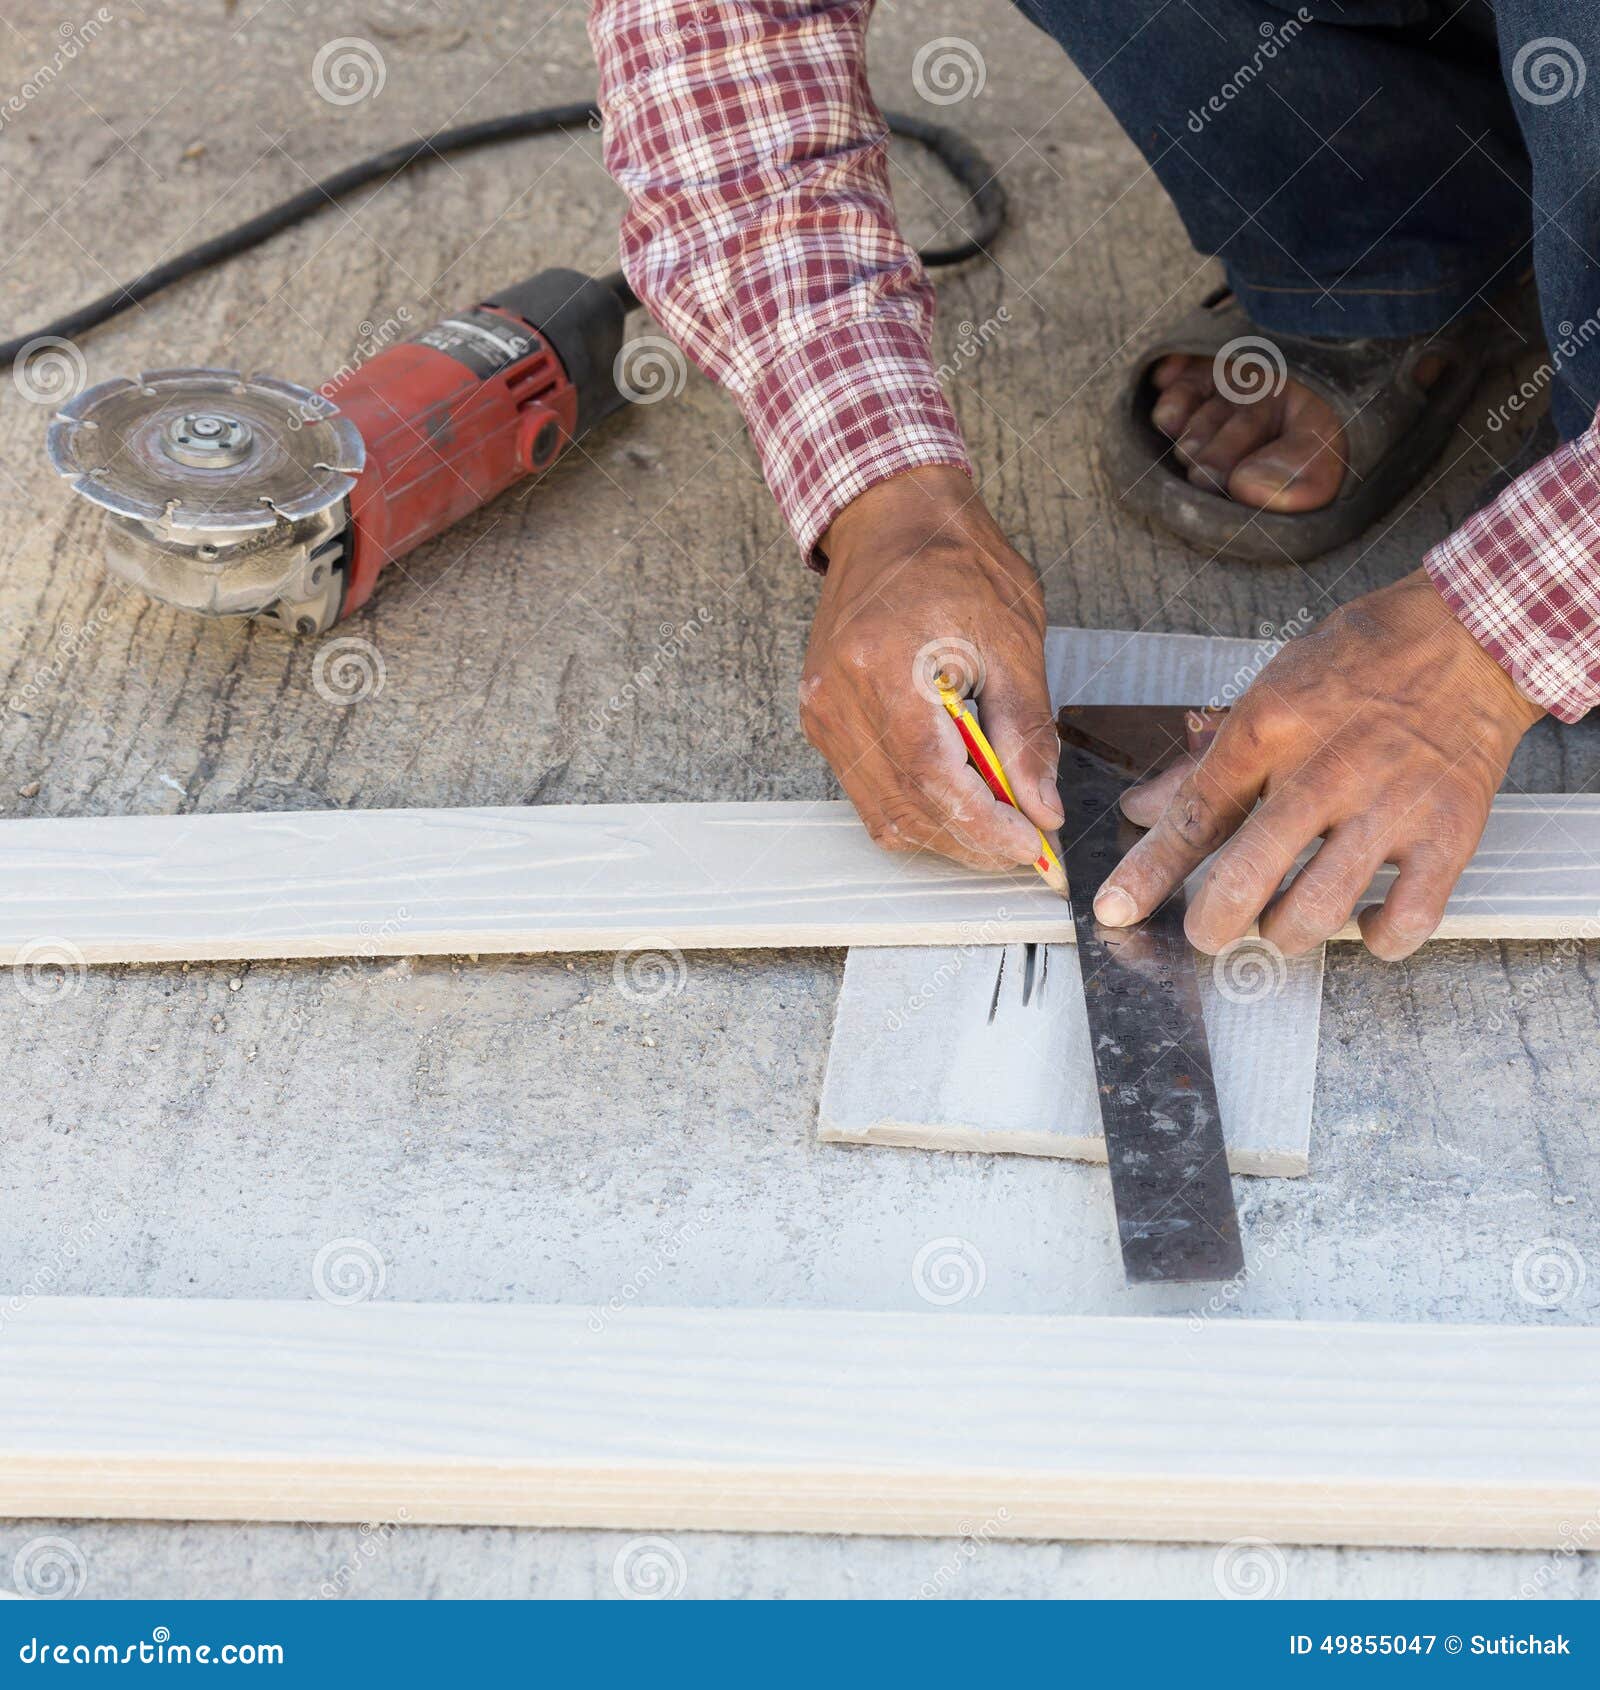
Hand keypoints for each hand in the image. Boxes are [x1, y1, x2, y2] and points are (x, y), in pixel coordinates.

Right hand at [800, 466, 1062, 873]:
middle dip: (972, 839)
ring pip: (883, 811)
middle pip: (905, 807)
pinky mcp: (821, 718)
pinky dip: (915, 807)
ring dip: (945, 831)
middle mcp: (840, 697)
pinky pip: (867, 790)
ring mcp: (822, 711)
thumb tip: (1040, 805)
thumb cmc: (954, 561)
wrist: (893, 520)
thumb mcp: (1013, 637)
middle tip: (1027, 843)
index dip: (984, 827)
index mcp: (885, 667)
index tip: (1031, 847)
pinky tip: (957, 798)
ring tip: (998, 823)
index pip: (933, 778)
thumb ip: (1026, 730)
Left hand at [1093, 570, 1542, 958]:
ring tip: (1279, 920)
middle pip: (1246, 874)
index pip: (1194, 815)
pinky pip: (1408, 916)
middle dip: (1212, 921)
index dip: (1148, 872)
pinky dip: (1378, 938)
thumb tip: (1141, 810)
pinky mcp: (1448, 833)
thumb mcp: (1267, 692)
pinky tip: (1363, 923)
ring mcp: (1390, 806)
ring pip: (1318, 908)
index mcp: (1269, 730)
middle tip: (1207, 929)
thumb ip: (1204, 763)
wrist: (1471, 635)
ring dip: (1285, 931)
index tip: (1117, 908)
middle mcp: (1326, 771)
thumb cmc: (1362, 661)